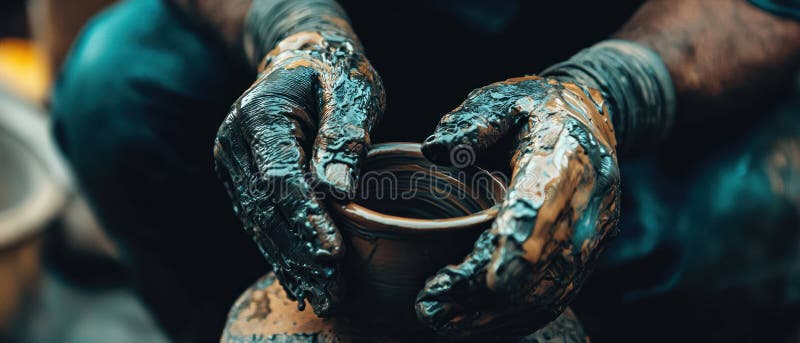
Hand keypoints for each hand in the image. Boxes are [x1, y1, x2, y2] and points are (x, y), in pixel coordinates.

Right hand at [213, 31, 384, 315]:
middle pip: (267, 209)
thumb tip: (338, 190)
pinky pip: (259, 223)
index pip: (281, 178)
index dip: (307, 219)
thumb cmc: (334, 75)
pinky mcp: (239, 180)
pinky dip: (282, 253)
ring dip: (292, 263)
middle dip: (302, 254)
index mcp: (260, 115)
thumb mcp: (350, 93)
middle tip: (335, 291)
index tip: (335, 254)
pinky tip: (302, 281)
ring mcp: (232, 163)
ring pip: (260, 224)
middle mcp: (234, 142)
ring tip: (323, 296)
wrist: (302, 61)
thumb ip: (344, 137)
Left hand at [416, 76, 619, 337]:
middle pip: (539, 266)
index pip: (537, 212)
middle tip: (429, 308)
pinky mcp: (589, 255)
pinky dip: (518, 318)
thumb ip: (472, 122)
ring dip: (496, 316)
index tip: (465, 280)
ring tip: (442, 324)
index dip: (507, 251)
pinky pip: (557, 296)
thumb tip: (434, 151)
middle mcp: (586, 205)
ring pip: (549, 292)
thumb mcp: (506, 97)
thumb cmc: (540, 106)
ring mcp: (592, 236)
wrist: (599, 117)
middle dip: (483, 295)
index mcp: (564, 160)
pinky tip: (478, 325)